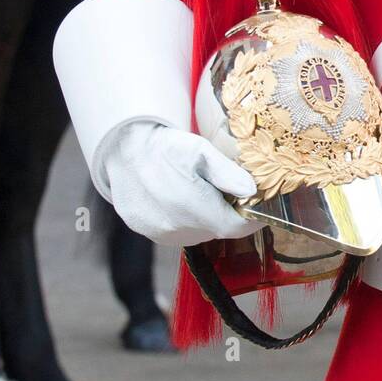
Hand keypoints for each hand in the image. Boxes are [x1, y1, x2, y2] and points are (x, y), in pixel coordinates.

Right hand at [100, 120, 265, 246]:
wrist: (123, 148)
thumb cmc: (165, 147)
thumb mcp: (201, 151)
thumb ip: (228, 174)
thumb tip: (252, 192)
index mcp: (191, 205)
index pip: (235, 228)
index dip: (251, 220)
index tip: (258, 208)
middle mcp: (174, 226)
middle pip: (217, 230)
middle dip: (227, 214)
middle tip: (228, 192)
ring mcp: (158, 232)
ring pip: (199, 233)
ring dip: (206, 218)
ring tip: (200, 192)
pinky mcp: (146, 231)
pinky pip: (178, 232)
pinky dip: (187, 220)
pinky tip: (180, 199)